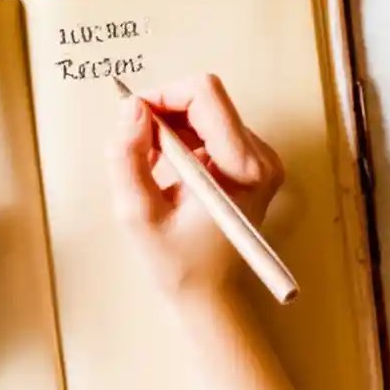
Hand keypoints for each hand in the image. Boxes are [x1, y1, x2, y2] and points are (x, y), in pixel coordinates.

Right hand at [107, 74, 283, 296]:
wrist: (207, 294)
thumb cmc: (178, 264)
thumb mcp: (138, 213)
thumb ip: (128, 156)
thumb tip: (131, 108)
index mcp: (245, 168)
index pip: (204, 95)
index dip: (161, 97)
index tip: (133, 119)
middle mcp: (261, 157)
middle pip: (204, 98)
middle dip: (162, 114)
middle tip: (135, 147)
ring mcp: (259, 158)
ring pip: (204, 110)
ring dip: (168, 129)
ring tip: (150, 168)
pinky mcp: (249, 161)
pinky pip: (209, 127)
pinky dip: (180, 140)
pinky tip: (167, 171)